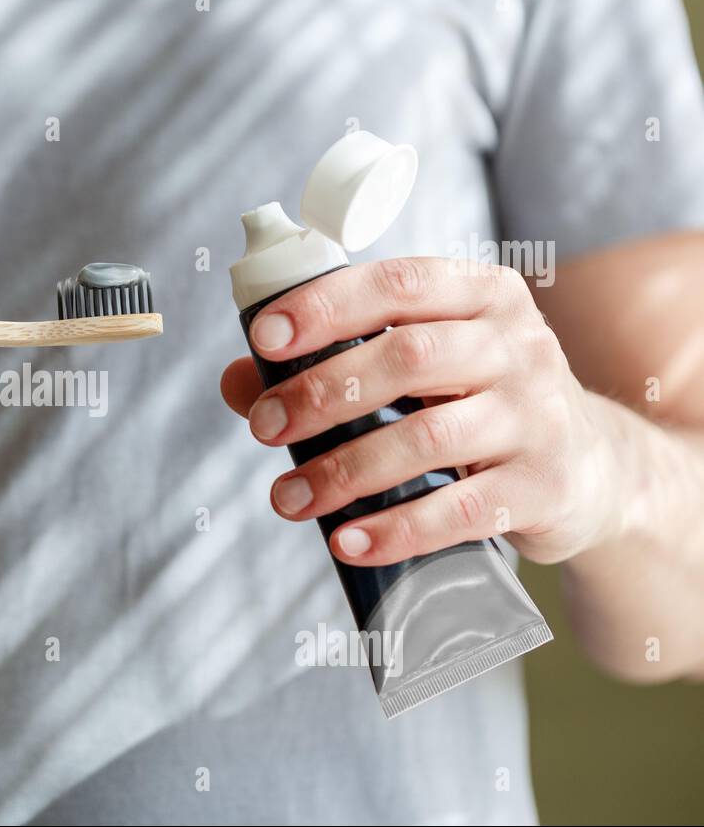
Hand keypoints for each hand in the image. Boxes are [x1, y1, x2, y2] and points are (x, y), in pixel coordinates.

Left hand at [220, 257, 617, 566]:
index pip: (396, 284)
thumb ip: (328, 365)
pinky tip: (348, 541)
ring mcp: (537, 416)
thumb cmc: (476, 404)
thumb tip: (236, 381)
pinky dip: (398, 528)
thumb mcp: (420, 369)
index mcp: (480, 295)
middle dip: (321, 394)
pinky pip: (464, 509)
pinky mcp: (545, 487)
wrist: (590, 470)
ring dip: (345, 470)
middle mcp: (517, 345)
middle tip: (263, 429)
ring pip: (429, 437)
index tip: (263, 339)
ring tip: (288, 499)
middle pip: (407, 358)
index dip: (325, 308)